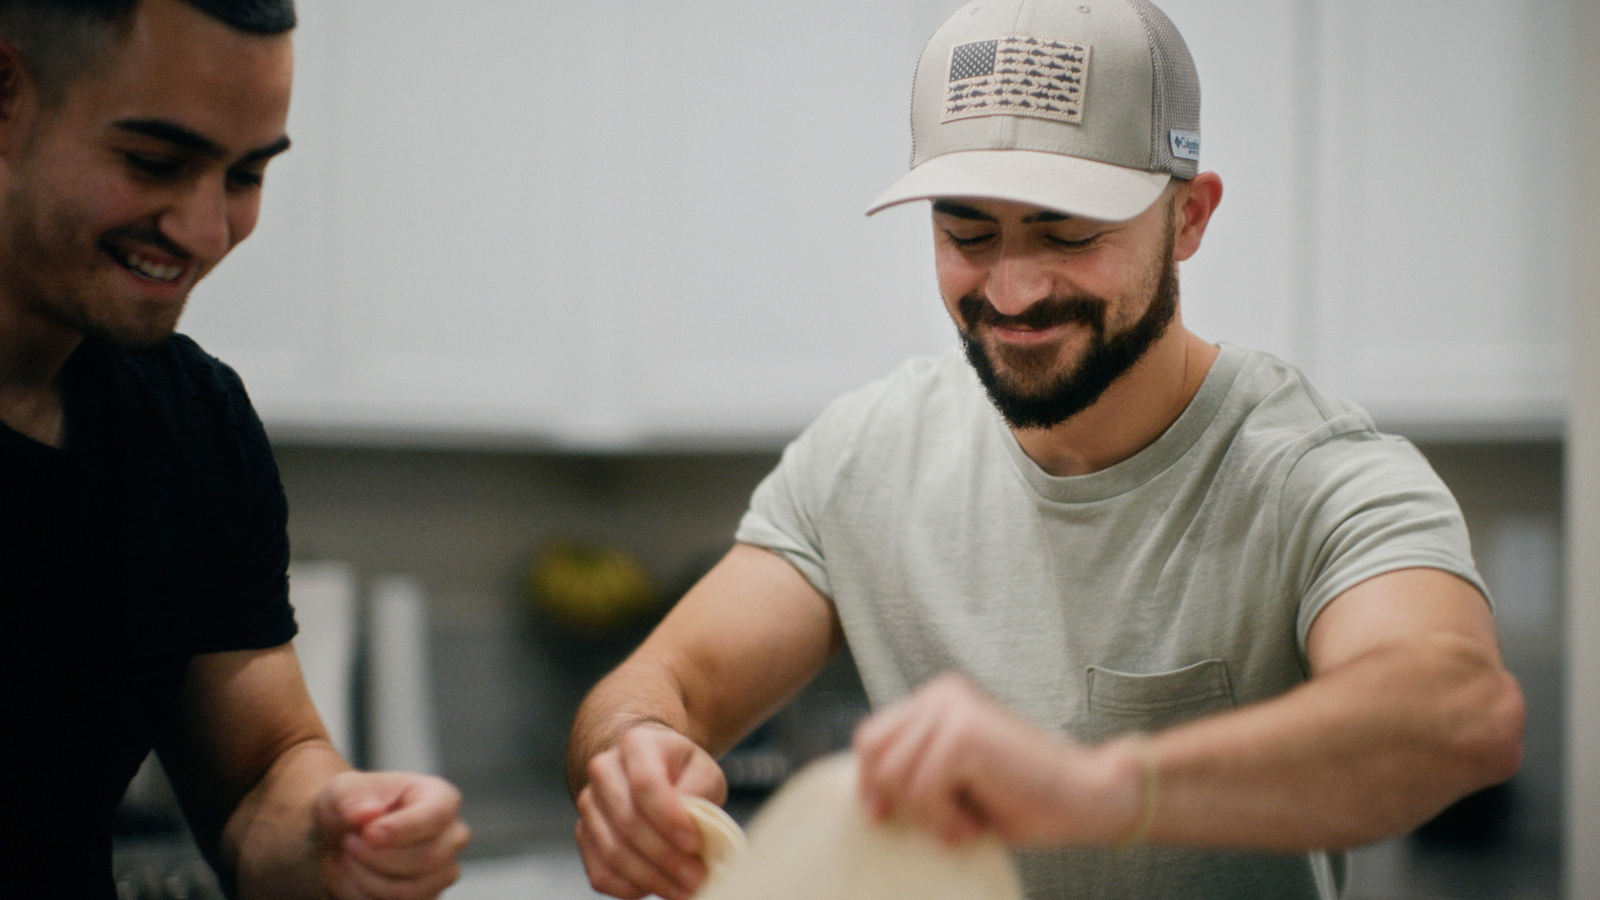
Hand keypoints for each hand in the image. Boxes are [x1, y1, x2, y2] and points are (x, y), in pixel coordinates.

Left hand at [313, 771, 469, 899]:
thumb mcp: (344, 791)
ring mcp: (443, 872)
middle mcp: (452, 836)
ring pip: (406, 891)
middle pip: (424, 859)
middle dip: (374, 856)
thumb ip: (352, 798)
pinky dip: (363, 895)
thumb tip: (367, 813)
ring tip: (349, 859)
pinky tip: (354, 876)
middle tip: (348, 842)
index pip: (436, 815)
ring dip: (364, 878)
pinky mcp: (428, 898)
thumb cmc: (354, 809)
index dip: (401, 829)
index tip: (368, 833)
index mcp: (441, 798)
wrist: (345, 839)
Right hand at [574, 722, 727, 899]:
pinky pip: (599, 872)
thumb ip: (700, 792)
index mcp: (636, 744)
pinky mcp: (583, 834)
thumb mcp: (703, 770)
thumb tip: (693, 827)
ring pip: (612, 851)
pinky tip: (655, 888)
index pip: (646, 784)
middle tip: (695, 877)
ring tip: (681, 889)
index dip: (669, 819)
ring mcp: (588, 803)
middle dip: (665, 857)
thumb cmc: (678, 771)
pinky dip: (628, 889)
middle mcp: (603, 770)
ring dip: (650, 878)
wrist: (645, 768)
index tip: (694, 844)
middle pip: (628, 822)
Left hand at [852, 673, 1142, 847]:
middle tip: (942, 825)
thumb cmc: (1025, 798)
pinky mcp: (964, 733)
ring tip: (966, 823)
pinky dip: (943, 820)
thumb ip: (915, 772)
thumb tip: (867, 797)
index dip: (870, 782)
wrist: (1089, 796)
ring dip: (927, 816)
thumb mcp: (954, 781)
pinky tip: (974, 824)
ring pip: (894, 775)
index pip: (871, 737)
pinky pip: (922, 789)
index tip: (883, 817)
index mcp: (939, 699)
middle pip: (874, 753)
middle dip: (897, 800)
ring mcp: (953, 708)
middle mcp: (942, 693)